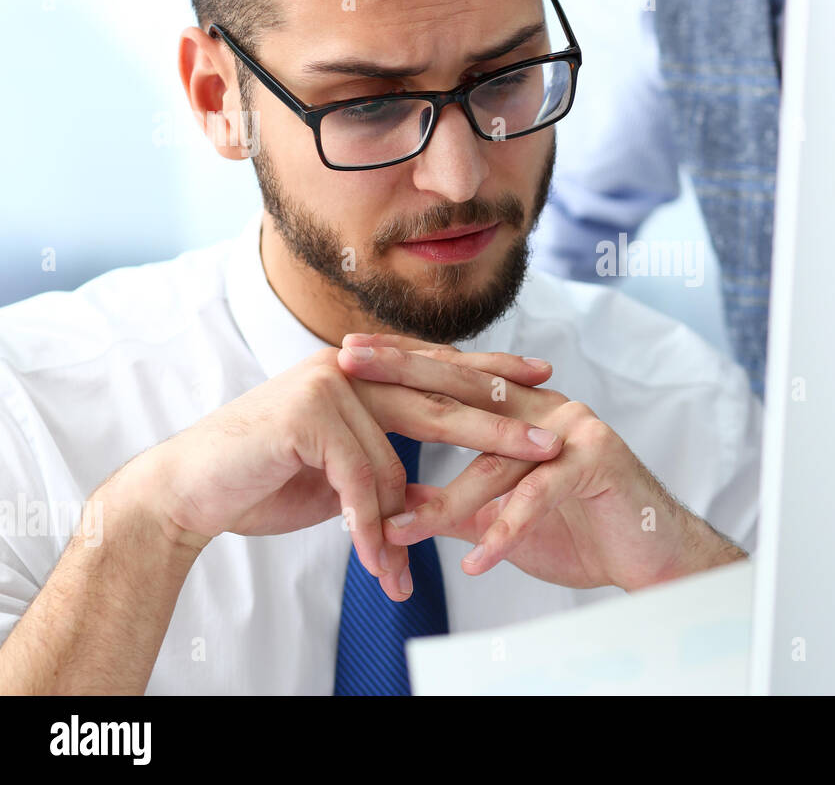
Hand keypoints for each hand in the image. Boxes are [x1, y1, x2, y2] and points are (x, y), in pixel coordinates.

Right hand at [136, 345, 563, 600]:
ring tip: (480, 528)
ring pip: (400, 451)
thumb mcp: (339, 477)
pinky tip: (380, 562)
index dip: (490, 372)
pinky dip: (371, 527)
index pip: (438, 368)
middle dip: (500, 423)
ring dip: (425, 510)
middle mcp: (347, 367)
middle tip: (551, 441)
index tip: (541, 379)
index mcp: (360, 371)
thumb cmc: (262, 481)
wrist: (188, 494)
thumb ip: (383, 470)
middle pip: (440, 396)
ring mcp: (326, 384)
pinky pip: (360, 479)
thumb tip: (427, 495)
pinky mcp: (306, 414)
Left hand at [337, 333, 747, 590]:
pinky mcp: (596, 463)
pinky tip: (477, 560)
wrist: (650, 554)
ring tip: (395, 531)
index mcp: (524, 409)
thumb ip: (456, 504)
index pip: (455, 377)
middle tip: (350, 363)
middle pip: (468, 387)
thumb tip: (397, 504)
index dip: (403, 361)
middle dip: (405, 373)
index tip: (346, 351)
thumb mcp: (502, 516)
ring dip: (445, 500)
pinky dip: (505, 530)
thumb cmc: (580, 529)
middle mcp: (548, 407)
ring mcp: (574, 431)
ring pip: (495, 457)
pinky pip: (538, 495)